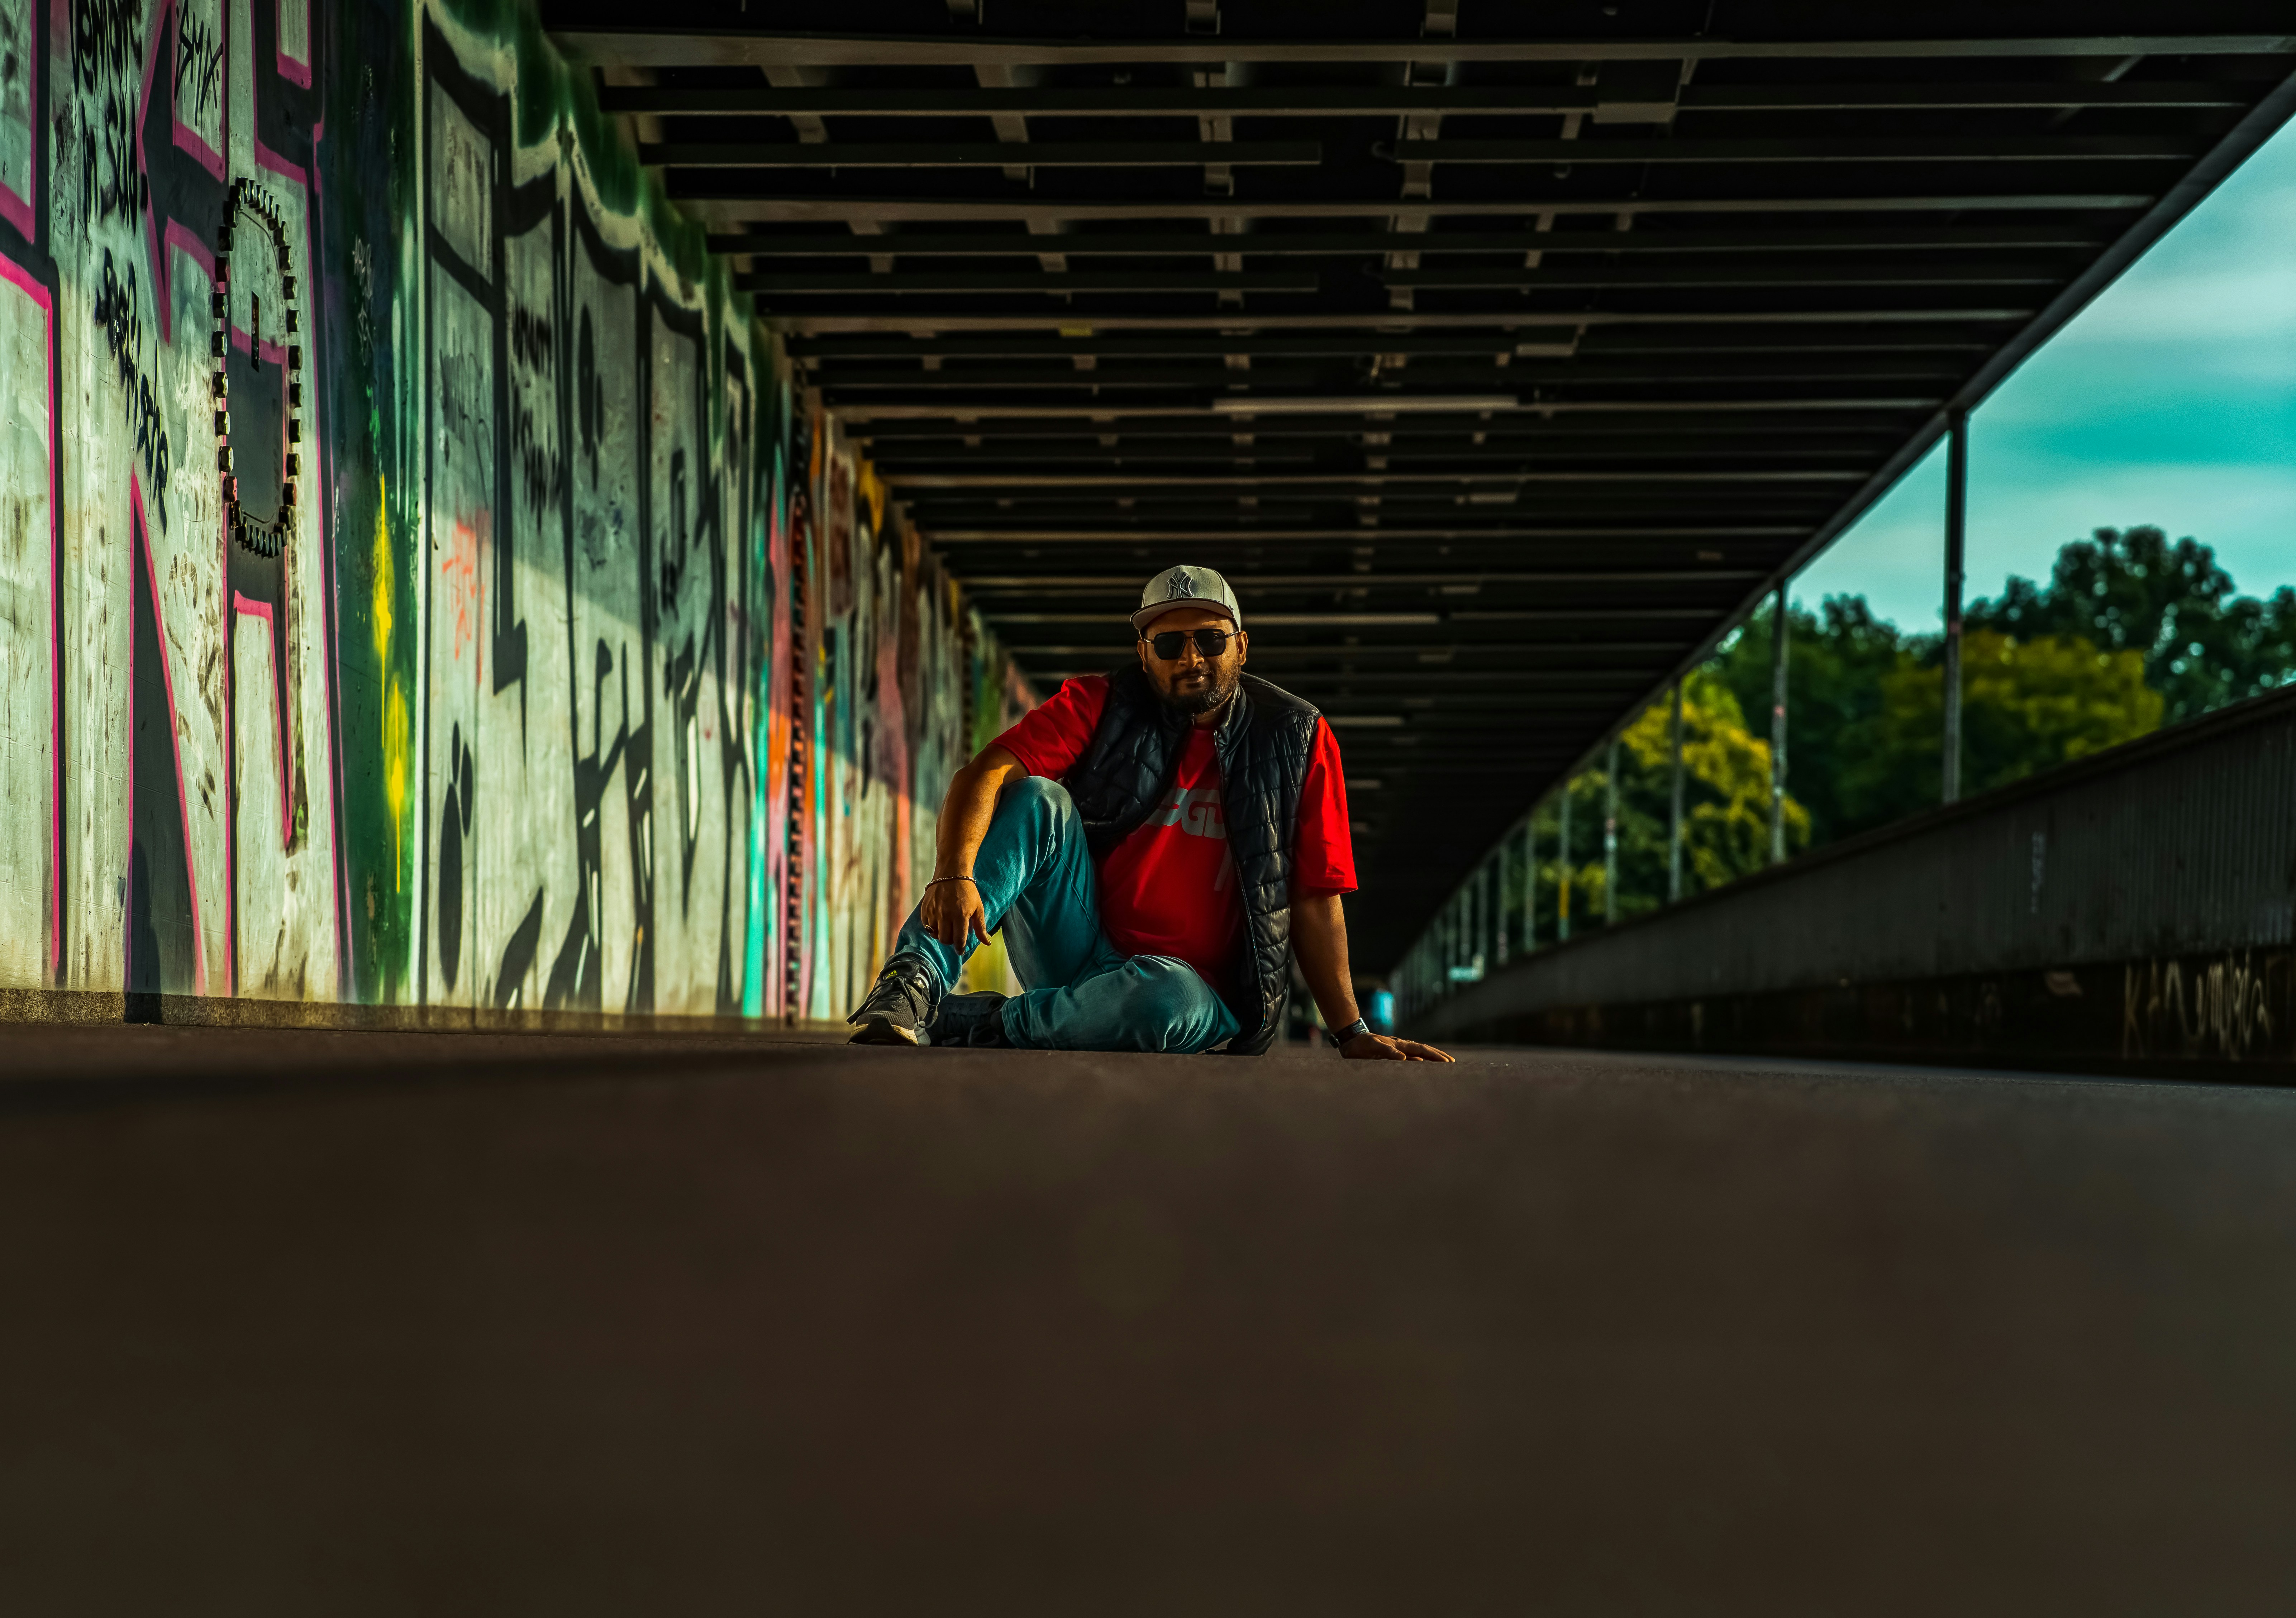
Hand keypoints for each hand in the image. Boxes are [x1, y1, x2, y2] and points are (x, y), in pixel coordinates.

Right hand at [921, 877, 989, 949]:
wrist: (951, 873)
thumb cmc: (967, 891)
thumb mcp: (978, 908)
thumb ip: (981, 927)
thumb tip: (987, 943)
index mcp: (960, 915)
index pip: (959, 940)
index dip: (960, 948)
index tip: (961, 950)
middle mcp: (945, 915)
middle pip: (945, 940)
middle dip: (951, 941)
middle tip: (955, 935)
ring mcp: (933, 912)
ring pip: (935, 935)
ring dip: (941, 934)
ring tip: (947, 927)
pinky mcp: (925, 909)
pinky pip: (927, 926)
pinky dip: (932, 927)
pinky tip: (939, 921)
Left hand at [1340, 1031, 1454, 1062]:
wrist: (1351, 1040)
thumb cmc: (1360, 1044)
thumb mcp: (1372, 1047)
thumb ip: (1387, 1051)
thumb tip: (1404, 1058)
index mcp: (1399, 1044)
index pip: (1421, 1050)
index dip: (1434, 1055)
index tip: (1447, 1062)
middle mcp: (1401, 1046)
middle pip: (1423, 1050)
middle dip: (1437, 1056)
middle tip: (1451, 1063)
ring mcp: (1398, 1049)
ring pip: (1418, 1053)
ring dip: (1430, 1058)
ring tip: (1442, 1063)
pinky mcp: (1392, 1053)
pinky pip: (1410, 1057)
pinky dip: (1419, 1060)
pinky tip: (1423, 1065)